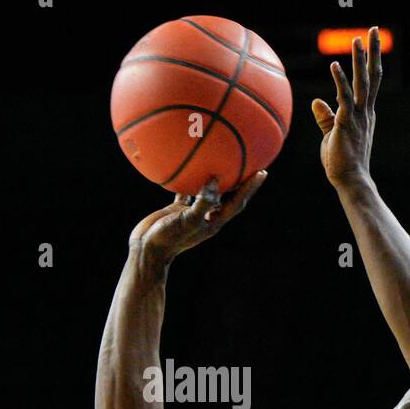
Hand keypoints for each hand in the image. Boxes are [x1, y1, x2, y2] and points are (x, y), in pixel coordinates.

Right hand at [128, 172, 266, 268]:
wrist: (147, 249)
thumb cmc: (169, 238)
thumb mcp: (188, 220)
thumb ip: (203, 202)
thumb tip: (215, 180)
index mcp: (214, 222)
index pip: (238, 202)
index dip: (250, 188)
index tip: (262, 172)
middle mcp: (206, 216)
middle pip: (228, 196)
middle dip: (239, 181)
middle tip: (249, 161)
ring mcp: (192, 213)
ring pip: (208, 192)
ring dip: (216, 178)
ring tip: (222, 159)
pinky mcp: (177, 209)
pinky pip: (187, 191)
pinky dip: (189, 179)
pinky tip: (189, 165)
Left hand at [312, 26, 380, 190]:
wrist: (350, 181)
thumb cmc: (341, 161)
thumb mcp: (332, 134)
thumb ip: (326, 116)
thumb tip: (317, 100)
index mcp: (365, 113)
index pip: (370, 82)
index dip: (370, 61)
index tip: (370, 42)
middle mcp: (365, 111)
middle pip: (372, 76)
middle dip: (373, 52)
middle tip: (374, 29)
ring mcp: (358, 117)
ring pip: (362, 83)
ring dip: (360, 60)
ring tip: (358, 39)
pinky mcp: (346, 123)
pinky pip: (344, 98)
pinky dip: (339, 80)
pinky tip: (335, 65)